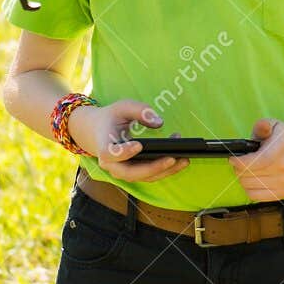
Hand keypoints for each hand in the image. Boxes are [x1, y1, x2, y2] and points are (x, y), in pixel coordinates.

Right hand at [71, 99, 190, 182]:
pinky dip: (166, 169)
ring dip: (165, 170)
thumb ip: (139, 110)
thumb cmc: (111, 118)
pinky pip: (151, 175)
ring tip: (184, 159)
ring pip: (145, 177)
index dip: (123, 152)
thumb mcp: (122, 107)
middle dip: (154, 167)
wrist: (98, 131)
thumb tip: (159, 123)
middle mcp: (112, 165)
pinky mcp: (135, 173)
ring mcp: (124, 172)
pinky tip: (181, 160)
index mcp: (104, 147)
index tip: (139, 145)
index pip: (111, 154)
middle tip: (172, 158)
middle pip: (132, 173)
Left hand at [229, 117, 283, 201]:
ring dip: (242, 178)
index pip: (258, 161)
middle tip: (238, 163)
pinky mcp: (283, 193)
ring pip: (249, 187)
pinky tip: (252, 179)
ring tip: (246, 170)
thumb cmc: (281, 137)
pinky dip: (248, 189)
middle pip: (249, 175)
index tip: (232, 159)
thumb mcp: (272, 125)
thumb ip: (263, 125)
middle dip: (238, 168)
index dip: (241, 162)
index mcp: (281, 148)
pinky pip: (255, 197)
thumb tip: (263, 126)